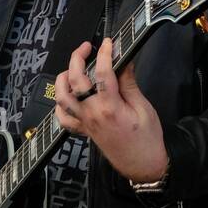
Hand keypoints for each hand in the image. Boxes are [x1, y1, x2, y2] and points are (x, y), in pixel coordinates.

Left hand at [53, 38, 168, 182]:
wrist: (143, 165)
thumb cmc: (147, 138)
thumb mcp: (143, 107)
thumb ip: (129, 83)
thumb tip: (124, 61)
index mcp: (110, 107)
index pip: (101, 72)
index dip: (104, 53)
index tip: (108, 42)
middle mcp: (92, 114)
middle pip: (75, 80)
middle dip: (77, 58)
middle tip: (87, 47)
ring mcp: (85, 123)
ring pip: (62, 97)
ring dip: (63, 79)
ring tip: (72, 68)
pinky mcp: (83, 130)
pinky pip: (63, 118)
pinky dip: (60, 104)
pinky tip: (68, 95)